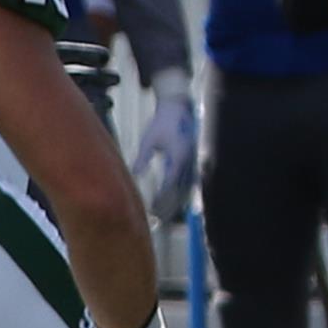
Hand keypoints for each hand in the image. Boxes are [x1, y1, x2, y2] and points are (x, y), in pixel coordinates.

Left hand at [128, 70, 195, 224]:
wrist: (179, 109)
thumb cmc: (163, 123)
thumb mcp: (149, 140)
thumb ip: (143, 158)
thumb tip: (134, 175)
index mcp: (178, 156)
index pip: (170, 184)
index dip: (162, 198)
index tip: (153, 209)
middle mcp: (188, 162)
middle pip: (180, 190)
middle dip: (170, 206)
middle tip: (157, 218)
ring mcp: (192, 162)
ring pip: (186, 188)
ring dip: (176, 202)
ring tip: (163, 215)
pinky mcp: (192, 161)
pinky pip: (188, 182)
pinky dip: (180, 194)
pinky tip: (172, 203)